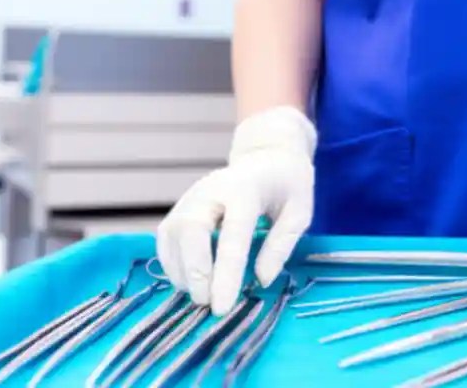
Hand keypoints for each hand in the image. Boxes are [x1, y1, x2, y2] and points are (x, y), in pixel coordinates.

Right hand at [157, 107, 315, 314]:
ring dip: (182, 272)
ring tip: (202, 296)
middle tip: (208, 305)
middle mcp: (211, 190)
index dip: (225, 274)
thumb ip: (282, 244)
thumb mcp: (300, 212)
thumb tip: (261, 280)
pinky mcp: (179, 207)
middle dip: (195, 272)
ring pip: (173, 235)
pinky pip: (166, 238)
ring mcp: (191, 196)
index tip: (222, 308)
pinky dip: (172, 264)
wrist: (266, 157)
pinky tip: (190, 282)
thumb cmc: (287, 186)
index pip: (232, 235)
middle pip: (191, 230)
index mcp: (245, 190)